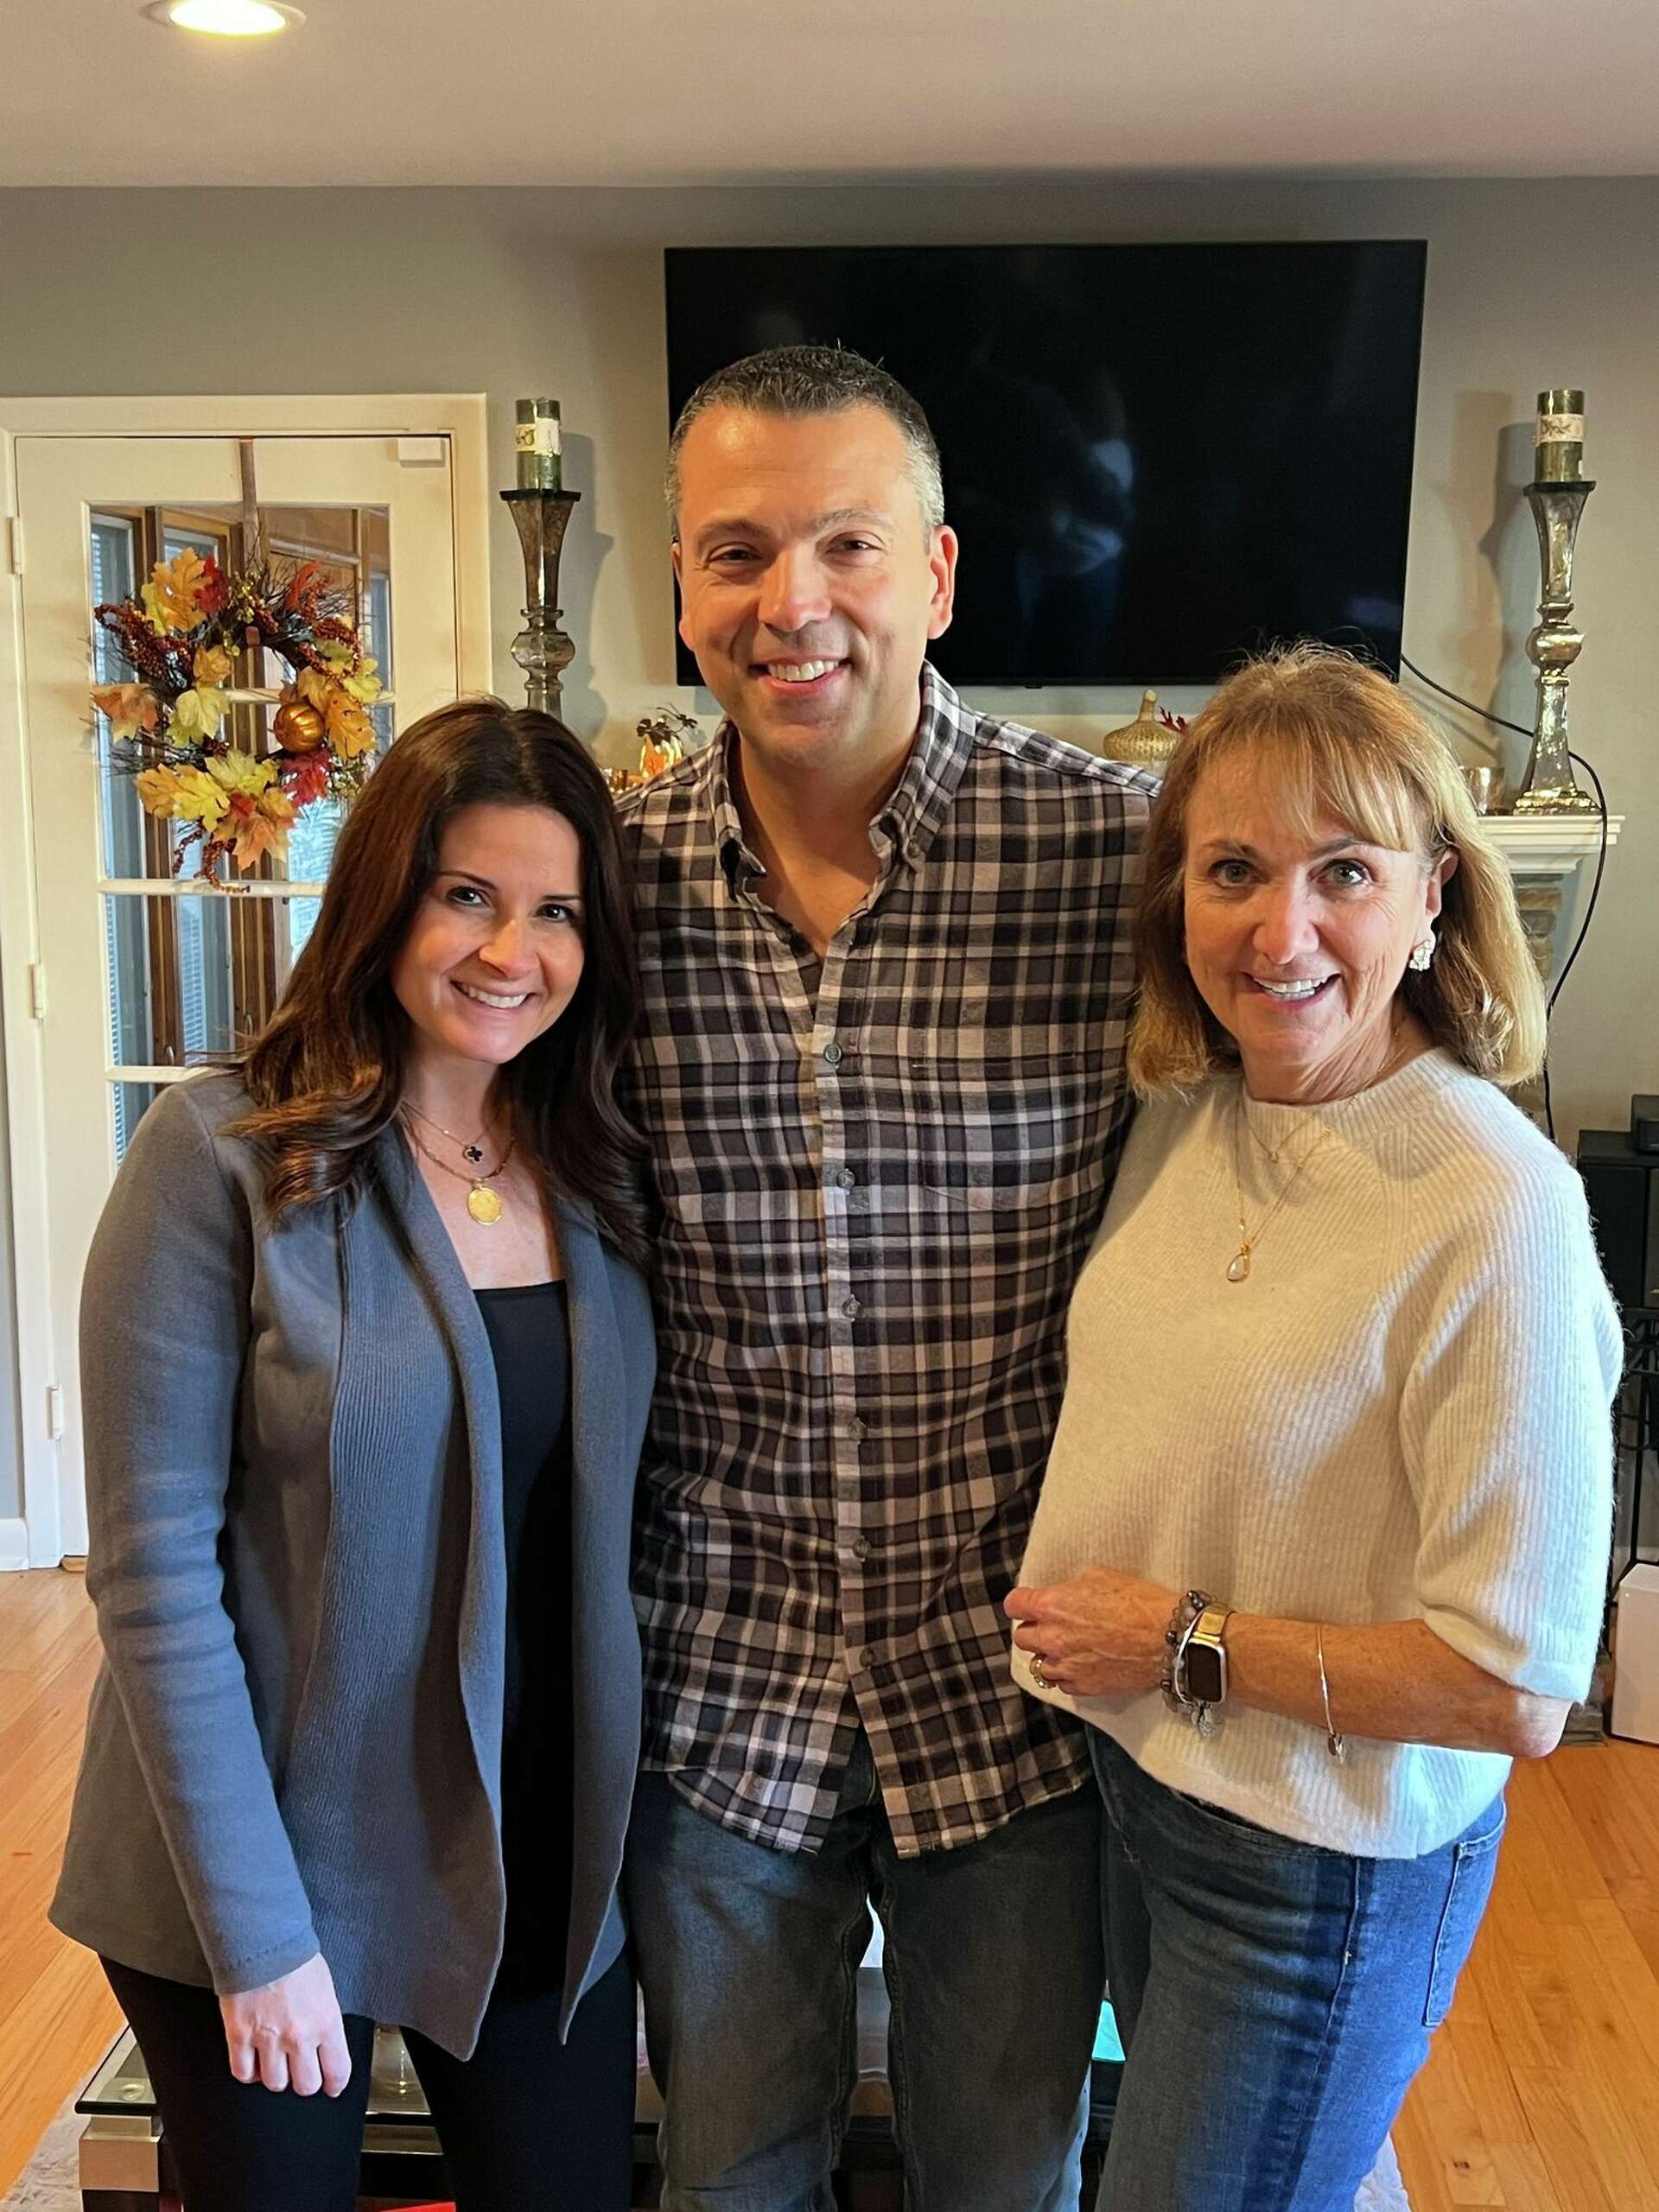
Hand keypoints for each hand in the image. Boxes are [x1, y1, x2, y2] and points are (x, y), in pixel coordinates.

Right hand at [219, 1952, 351, 2095]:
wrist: (263, 1940)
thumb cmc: (294, 1956)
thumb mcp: (324, 1987)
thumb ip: (324, 2019)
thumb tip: (325, 2041)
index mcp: (326, 2022)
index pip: (338, 2070)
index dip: (335, 2084)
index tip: (332, 2086)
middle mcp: (299, 2037)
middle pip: (306, 2086)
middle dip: (306, 2082)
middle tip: (302, 2074)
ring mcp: (267, 2040)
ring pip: (275, 2084)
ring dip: (277, 2077)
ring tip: (277, 2064)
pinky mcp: (240, 2036)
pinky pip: (243, 2073)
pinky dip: (249, 2073)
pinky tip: (254, 2063)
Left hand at [1005, 1566, 1176, 1697]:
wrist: (1169, 1638)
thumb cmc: (1141, 1602)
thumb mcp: (1101, 1576)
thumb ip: (1071, 1589)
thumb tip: (1062, 1595)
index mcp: (1053, 1606)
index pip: (1014, 1605)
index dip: (1021, 1602)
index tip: (1027, 1603)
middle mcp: (1054, 1638)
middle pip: (1022, 1637)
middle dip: (1034, 1629)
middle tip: (1051, 1624)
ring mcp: (1067, 1666)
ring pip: (1039, 1665)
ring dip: (1049, 1655)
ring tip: (1068, 1647)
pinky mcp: (1084, 1686)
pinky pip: (1062, 1684)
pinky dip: (1067, 1675)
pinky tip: (1081, 1664)